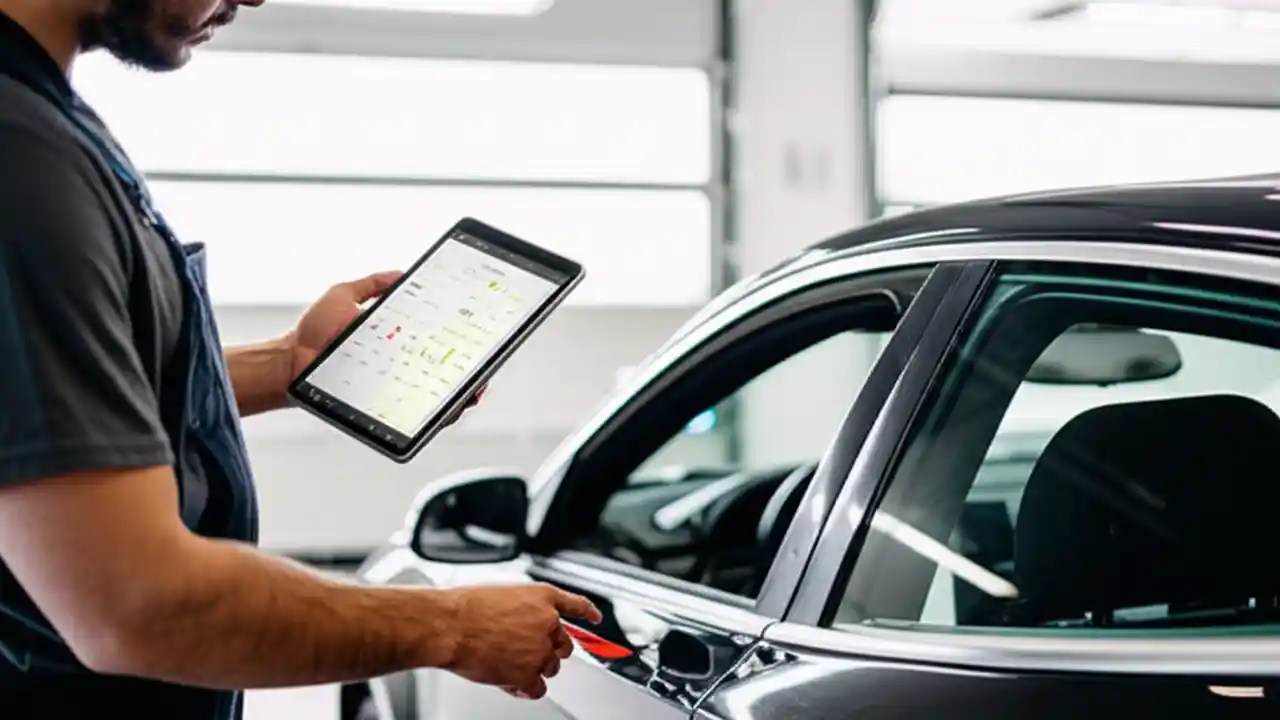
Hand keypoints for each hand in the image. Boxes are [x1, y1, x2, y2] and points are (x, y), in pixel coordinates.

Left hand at [287, 272, 483, 420]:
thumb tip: (401, 274)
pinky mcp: (387, 406)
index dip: (461, 339)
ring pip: (440, 398)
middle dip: (473, 371)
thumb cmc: (312, 333)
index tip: (478, 331)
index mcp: (397, 341)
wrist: (291, 364)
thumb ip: (372, 284)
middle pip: (447, 372)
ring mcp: (395, 388)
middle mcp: (400, 366)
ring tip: (477, 387)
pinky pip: (420, 415)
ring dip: (464, 394)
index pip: (437, 341)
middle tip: (486, 366)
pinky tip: (455, 407)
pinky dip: (441, 415)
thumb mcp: (343, 295)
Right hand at [443, 583, 602, 699]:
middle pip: (564, 645)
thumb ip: (523, 608)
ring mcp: (539, 649)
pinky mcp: (527, 674)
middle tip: (525, 651)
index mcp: (542, 597)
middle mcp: (547, 622)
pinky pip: (538, 689)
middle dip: (548, 650)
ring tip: (507, 662)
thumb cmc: (466, 607)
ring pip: (551, 668)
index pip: (576, 605)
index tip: (595, 619)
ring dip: (534, 669)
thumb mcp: (503, 593)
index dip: (588, 613)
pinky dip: (525, 688)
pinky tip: (509, 681)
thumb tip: (526, 624)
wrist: (449, 625)